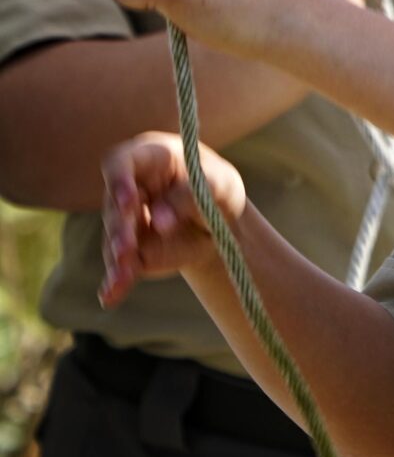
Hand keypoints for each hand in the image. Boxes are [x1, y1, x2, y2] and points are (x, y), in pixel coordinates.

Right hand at [100, 132, 244, 305]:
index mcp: (150, 160)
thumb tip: (160, 221)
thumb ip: (193, 195)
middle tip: (127, 248)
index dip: (119, 179)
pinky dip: (115, 283)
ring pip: (113, 240)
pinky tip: (110, 296)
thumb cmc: (217, 189)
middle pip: (113, 206)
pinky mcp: (131, 254)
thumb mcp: (220, 184)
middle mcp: (130, 191)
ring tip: (124, 275)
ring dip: (117, 258)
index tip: (129, 200)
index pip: (121, 162)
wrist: (220, 225)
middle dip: (119, 228)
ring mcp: (126, 224)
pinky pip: (119, 268)